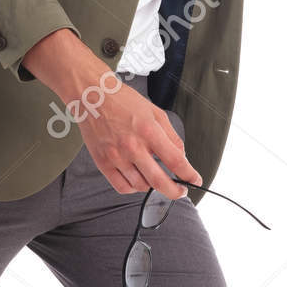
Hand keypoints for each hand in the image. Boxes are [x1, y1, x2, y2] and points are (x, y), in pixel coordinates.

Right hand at [79, 82, 202, 196]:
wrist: (92, 96)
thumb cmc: (123, 101)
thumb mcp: (155, 112)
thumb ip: (171, 136)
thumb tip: (182, 157)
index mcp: (149, 131)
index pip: (175, 161)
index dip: (189, 175)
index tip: (195, 180)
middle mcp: (132, 146)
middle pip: (159, 181)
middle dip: (175, 191)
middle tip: (180, 191)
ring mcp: (116, 156)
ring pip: (141, 186)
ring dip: (152, 186)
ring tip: (155, 178)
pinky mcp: (102, 162)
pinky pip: (121, 187)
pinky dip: (133, 188)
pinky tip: (138, 180)